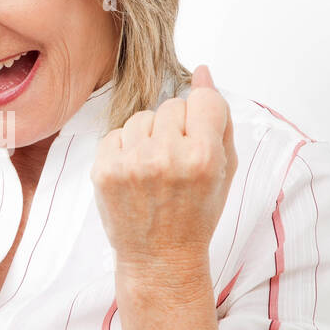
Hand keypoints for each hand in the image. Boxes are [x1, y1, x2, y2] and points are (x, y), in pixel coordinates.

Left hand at [90, 65, 236, 282]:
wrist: (160, 258)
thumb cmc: (197, 214)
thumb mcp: (224, 169)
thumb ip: (219, 118)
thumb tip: (203, 71)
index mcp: (204, 157)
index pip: (203, 99)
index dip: (202, 115)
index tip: (199, 135)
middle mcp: (167, 157)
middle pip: (172, 105)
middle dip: (177, 127)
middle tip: (177, 162)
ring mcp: (132, 164)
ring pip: (142, 116)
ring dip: (149, 136)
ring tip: (155, 169)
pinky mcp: (104, 170)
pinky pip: (117, 133)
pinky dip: (126, 149)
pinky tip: (135, 175)